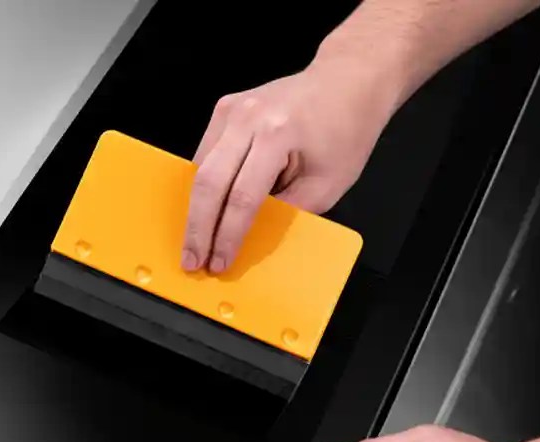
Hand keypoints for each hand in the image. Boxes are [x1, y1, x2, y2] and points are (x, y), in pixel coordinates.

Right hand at [182, 57, 398, 273]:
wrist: (347, 81)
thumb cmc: (346, 130)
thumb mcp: (328, 183)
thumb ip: (289, 211)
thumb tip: (250, 237)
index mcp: (278, 133)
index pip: (243, 196)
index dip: (229, 235)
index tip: (219, 262)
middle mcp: (248, 117)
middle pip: (209, 182)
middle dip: (198, 228)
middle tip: (192, 260)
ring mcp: (231, 109)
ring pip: (199, 169)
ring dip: (196, 209)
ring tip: (196, 241)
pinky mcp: (224, 109)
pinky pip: (205, 155)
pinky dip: (204, 186)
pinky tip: (207, 209)